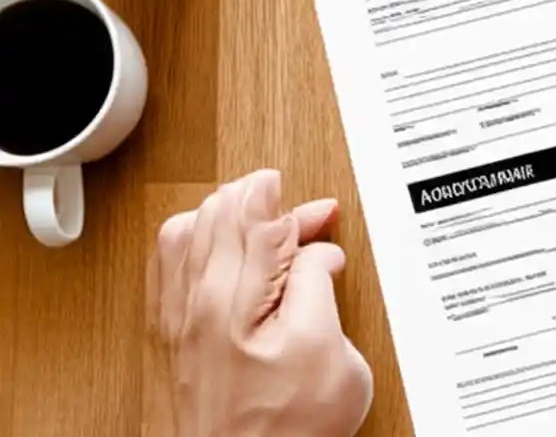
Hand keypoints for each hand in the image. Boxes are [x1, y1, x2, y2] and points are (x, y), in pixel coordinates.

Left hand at [146, 170, 372, 436]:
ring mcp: (177, 316)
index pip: (261, 221)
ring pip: (188, 229)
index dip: (296, 209)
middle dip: (264, 199)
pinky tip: (212, 241)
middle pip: (221, 214)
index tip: (319, 211)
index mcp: (238, 301)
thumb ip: (320, 288)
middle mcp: (198, 301)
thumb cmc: (285, 430)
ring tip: (258, 213)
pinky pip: (167, 260)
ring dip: (226, 211)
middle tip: (300, 209)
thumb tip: (318, 252)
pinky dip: (193, 237)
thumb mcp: (331, 355)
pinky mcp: (170, 332)